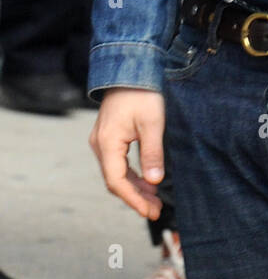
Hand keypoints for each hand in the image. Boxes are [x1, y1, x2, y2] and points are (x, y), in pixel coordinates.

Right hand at [89, 89, 165, 219]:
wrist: (130, 68)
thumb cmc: (142, 93)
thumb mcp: (152, 123)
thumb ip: (152, 153)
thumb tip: (155, 181)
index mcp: (107, 143)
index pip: (117, 181)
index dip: (133, 199)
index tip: (150, 211)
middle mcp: (100, 145)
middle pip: (115, 180)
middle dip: (135, 197)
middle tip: (156, 210)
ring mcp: (102, 141)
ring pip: (116, 173)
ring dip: (134, 187)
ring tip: (154, 199)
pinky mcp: (109, 137)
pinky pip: (117, 162)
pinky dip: (132, 174)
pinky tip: (147, 181)